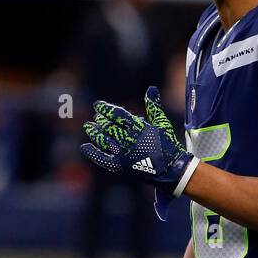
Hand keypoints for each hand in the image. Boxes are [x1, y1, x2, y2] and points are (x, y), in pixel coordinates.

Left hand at [80, 87, 196, 206]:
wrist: (171, 168)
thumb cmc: (167, 144)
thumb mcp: (161, 123)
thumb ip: (153, 106)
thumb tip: (151, 89)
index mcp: (139, 128)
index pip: (118, 115)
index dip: (106, 109)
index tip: (97, 106)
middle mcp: (130, 140)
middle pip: (110, 127)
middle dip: (101, 121)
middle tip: (95, 117)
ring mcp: (125, 154)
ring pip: (105, 141)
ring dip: (95, 133)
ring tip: (88, 127)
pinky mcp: (122, 166)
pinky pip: (104, 159)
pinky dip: (93, 153)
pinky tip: (85, 147)